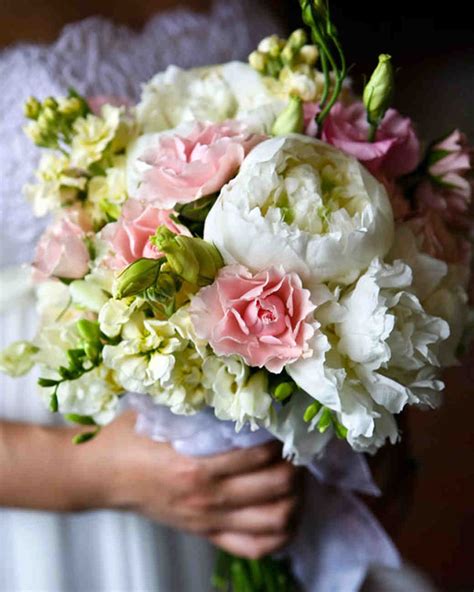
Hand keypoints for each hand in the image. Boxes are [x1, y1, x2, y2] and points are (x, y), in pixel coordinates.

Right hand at [104, 411, 302, 558]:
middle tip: (297, 450)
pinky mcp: (205, 534)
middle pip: (276, 488)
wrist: (102, 474)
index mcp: (195, 465)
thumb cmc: (130, 438)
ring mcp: (207, 520)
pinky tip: (283, 513)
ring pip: (274, 521)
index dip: (282, 439)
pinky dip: (279, 534)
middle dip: (296, 467)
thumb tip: (236, 382)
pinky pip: (255, 547)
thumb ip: (197, 402)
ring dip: (295, 499)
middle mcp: (207, 497)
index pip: (260, 456)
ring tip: (295, 479)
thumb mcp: (161, 412)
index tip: (287, 425)